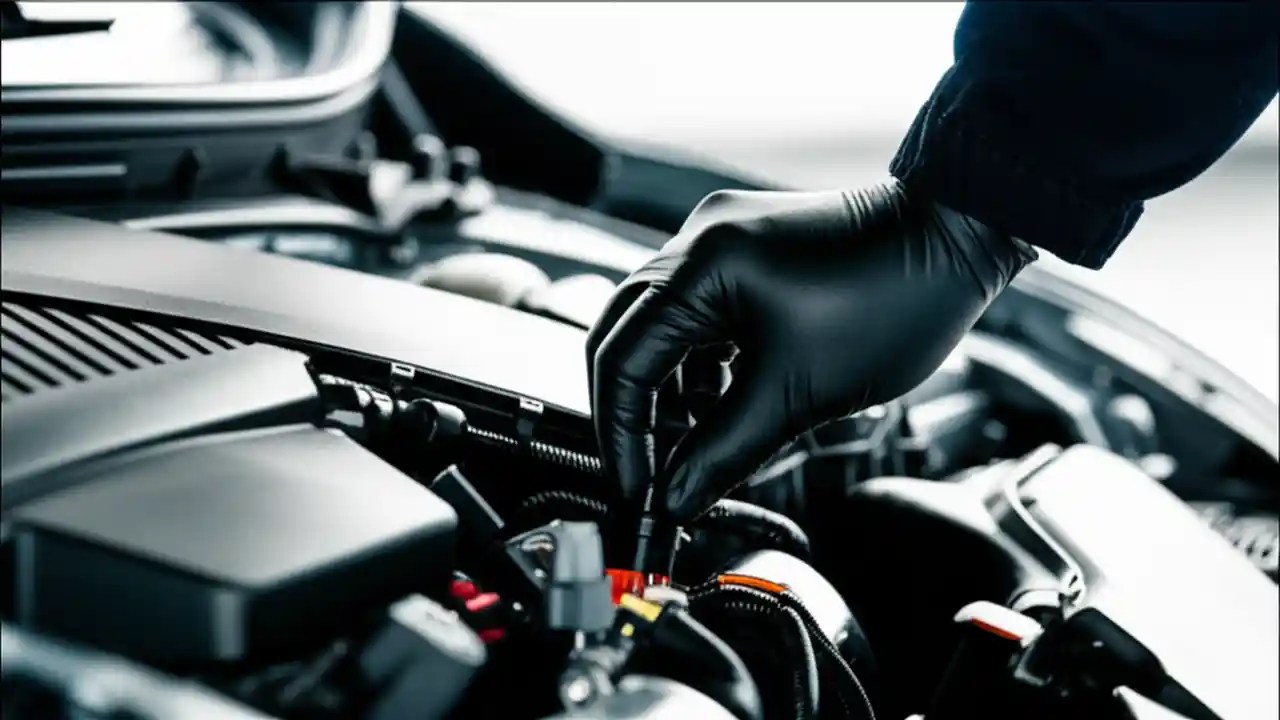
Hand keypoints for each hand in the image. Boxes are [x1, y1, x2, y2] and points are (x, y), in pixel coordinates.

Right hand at [587, 179, 1035, 521]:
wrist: (955, 236)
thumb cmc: (894, 298)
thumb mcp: (799, 393)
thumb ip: (724, 450)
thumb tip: (676, 498)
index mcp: (702, 266)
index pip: (623, 360)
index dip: (622, 436)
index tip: (634, 490)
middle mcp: (696, 242)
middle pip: (625, 340)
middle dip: (633, 417)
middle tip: (646, 477)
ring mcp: (718, 243)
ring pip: (659, 332)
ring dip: (668, 395)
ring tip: (687, 453)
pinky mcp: (741, 253)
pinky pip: (695, 317)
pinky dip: (698, 368)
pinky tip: (717, 410)